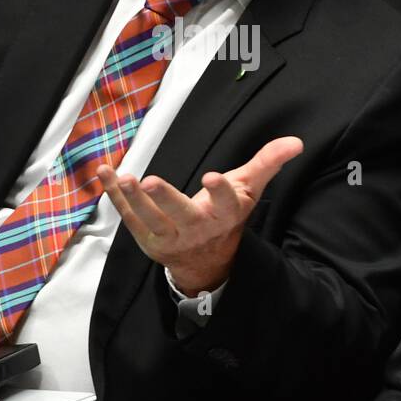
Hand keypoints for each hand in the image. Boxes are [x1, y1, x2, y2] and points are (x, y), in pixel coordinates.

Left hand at [96, 137, 303, 296]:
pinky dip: (114, 196)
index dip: (220, 191)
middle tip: (150, 181)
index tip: (211, 177)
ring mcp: (169, 236)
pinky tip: (104, 173)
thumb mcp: (248, 189)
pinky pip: (128, 215)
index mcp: (225, 215)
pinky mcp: (146, 237)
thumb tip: (296, 141)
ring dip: (134, 200)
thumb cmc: (226, 214)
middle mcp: (197, 228)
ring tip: (124, 179)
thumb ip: (268, 163)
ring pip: (150, 219)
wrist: (206, 260)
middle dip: (166, 199)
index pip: (226, 203)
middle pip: (181, 215)